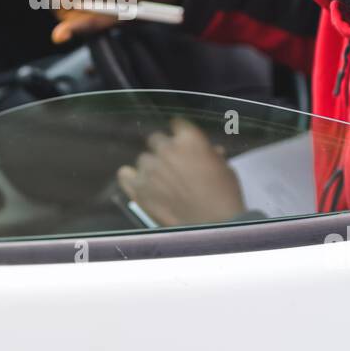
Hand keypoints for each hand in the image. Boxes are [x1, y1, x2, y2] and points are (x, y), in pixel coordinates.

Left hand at [117, 118, 244, 226]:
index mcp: (189, 139)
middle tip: (174, 165)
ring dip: (151, 166)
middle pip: (156, 139)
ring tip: (162, 181)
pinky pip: (125, 174)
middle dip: (164, 149)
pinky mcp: (138, 189)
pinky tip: (139, 183)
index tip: (182, 142)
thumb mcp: (224, 169)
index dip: (180, 134)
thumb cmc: (224, 196)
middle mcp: (166, 149)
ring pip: (143, 159)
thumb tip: (210, 151)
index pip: (176, 124)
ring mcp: (150, 168)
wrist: (215, 225)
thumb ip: (210, 155)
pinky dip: (131, 177)